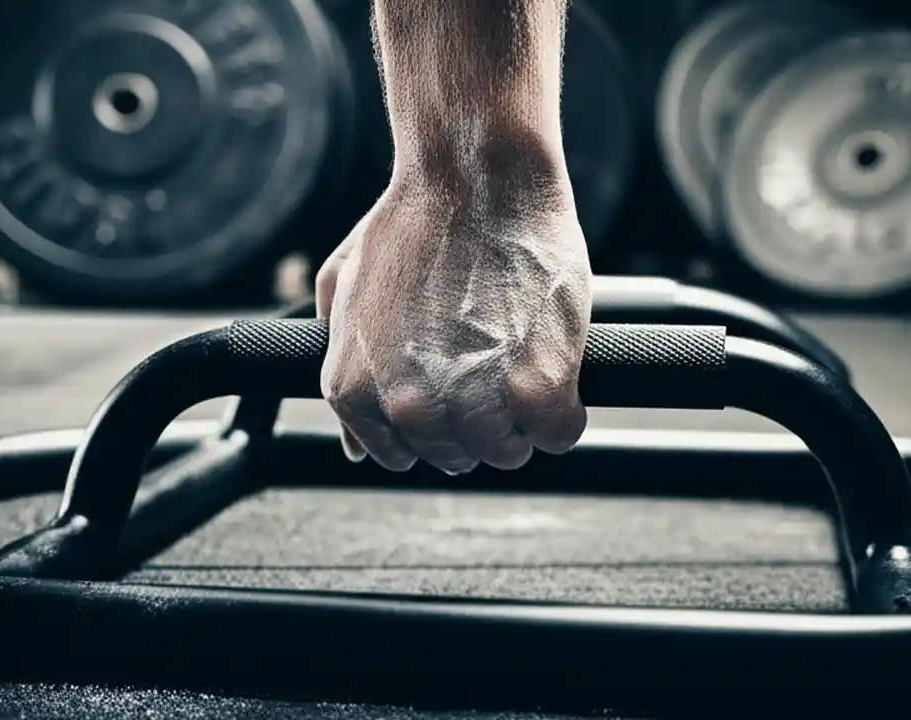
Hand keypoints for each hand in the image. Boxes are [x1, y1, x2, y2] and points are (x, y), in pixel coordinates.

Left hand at [316, 164, 591, 474]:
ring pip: (508, 451)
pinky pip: (559, 435)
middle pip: (457, 454)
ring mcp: (474, 404)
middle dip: (478, 420)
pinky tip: (557, 368)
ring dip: (523, 419)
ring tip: (526, 360)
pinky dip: (566, 411)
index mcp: (356, 389)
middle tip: (496, 366)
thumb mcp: (345, 292)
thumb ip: (349, 374)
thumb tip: (358, 446)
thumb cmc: (415, 220)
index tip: (456, 391)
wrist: (477, 177)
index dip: (434, 421)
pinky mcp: (537, 392)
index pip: (400, 452)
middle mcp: (409, 407)